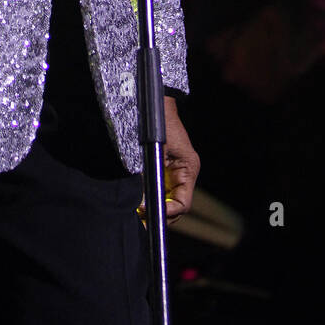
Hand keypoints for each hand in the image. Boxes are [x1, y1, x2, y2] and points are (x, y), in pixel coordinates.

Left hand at [137, 96, 199, 226]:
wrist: (154, 104)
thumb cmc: (157, 123)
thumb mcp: (154, 149)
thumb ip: (151, 174)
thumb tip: (142, 200)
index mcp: (188, 169)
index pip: (182, 203)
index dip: (167, 212)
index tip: (148, 211)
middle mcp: (184, 175)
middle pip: (175, 207)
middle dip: (159, 215)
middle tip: (140, 219)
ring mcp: (175, 174)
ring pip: (167, 201)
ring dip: (153, 208)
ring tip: (136, 214)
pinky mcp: (164, 170)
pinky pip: (159, 191)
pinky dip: (150, 198)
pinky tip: (137, 202)